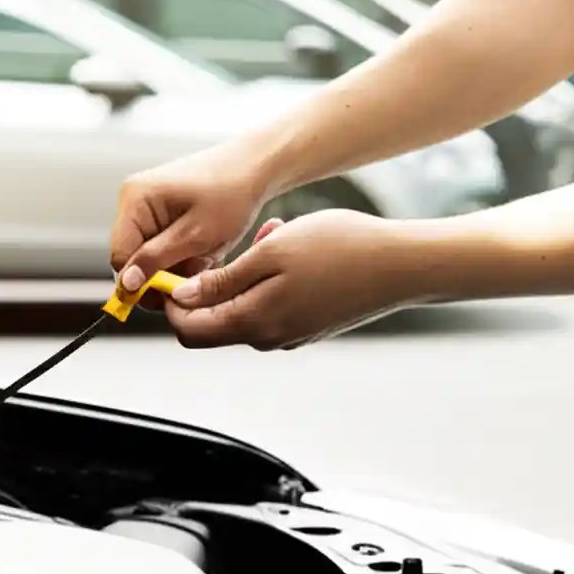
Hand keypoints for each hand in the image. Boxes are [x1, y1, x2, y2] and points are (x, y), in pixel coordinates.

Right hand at [111, 143, 271, 298]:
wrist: (255, 168)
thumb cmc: (231, 193)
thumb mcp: (196, 235)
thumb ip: (157, 259)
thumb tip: (125, 283)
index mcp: (135, 199)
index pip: (120, 256)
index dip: (140, 283)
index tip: (167, 297)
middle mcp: (134, 199)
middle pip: (133, 256)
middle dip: (163, 273)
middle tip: (194, 276)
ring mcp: (147, 205)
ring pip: (150, 255)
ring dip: (176, 265)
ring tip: (205, 257)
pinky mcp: (161, 211)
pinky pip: (162, 245)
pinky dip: (183, 255)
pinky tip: (204, 250)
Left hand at [164, 210, 440, 349]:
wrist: (400, 265)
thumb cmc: (340, 250)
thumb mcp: (270, 254)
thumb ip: (222, 281)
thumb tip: (182, 298)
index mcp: (254, 323)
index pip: (188, 331)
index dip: (173, 302)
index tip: (177, 270)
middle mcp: (269, 338)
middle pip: (214, 321)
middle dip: (213, 282)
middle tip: (235, 244)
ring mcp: (291, 334)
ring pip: (245, 307)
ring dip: (245, 273)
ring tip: (272, 235)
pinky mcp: (308, 326)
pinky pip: (272, 305)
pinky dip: (269, 279)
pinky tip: (291, 249)